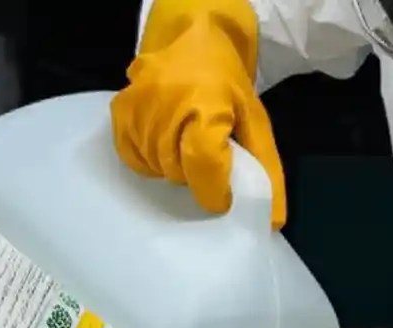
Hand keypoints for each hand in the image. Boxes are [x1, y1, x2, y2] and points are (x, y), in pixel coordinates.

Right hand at [110, 0, 287, 228]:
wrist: (195, 41)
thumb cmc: (229, 86)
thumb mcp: (256, 123)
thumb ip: (265, 170)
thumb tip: (272, 220)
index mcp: (205, 104)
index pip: (203, 162)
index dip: (213, 189)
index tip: (222, 195)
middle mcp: (165, 104)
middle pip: (178, 170)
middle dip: (196, 176)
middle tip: (208, 157)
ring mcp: (138, 106)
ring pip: (155, 167)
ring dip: (173, 168)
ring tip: (186, 145)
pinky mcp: (120, 110)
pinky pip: (132, 158)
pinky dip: (150, 161)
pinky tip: (165, 145)